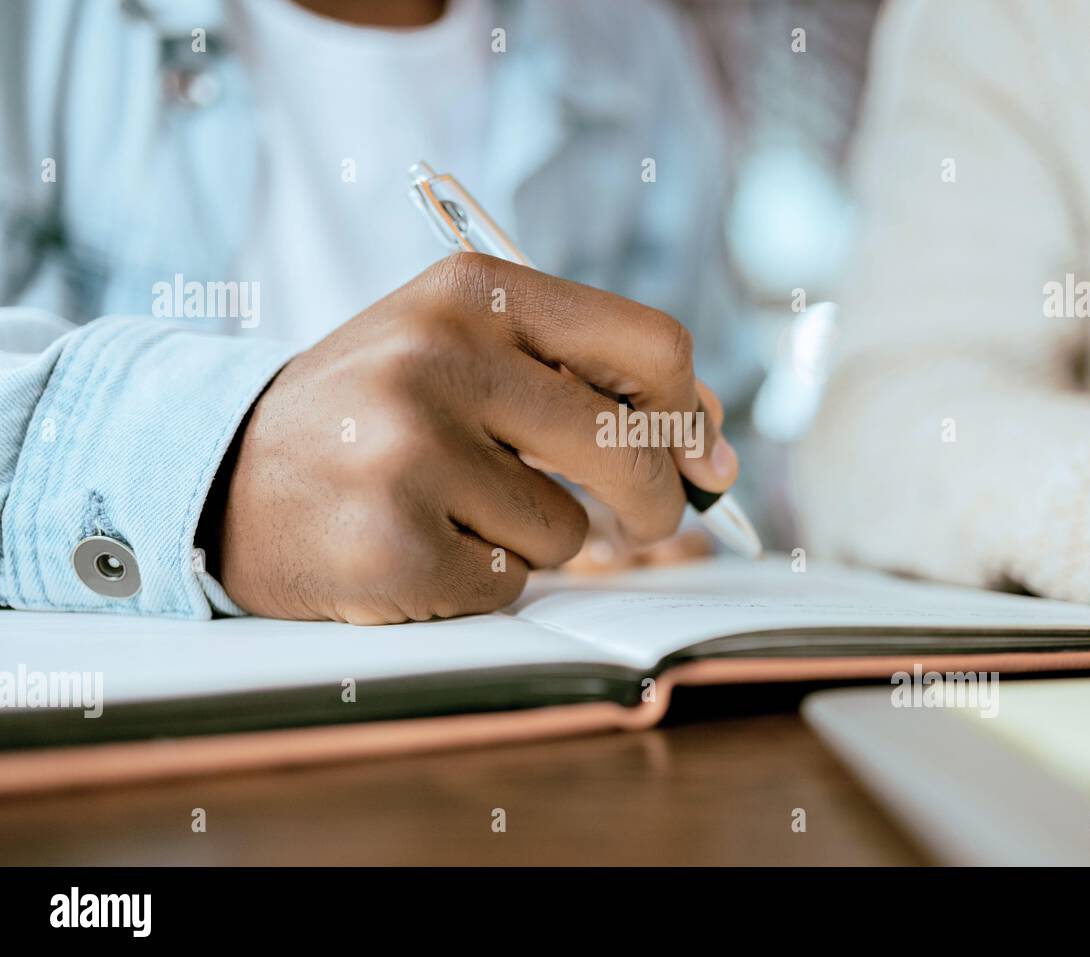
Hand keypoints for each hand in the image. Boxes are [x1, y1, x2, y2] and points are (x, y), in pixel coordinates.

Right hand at [204, 254, 737, 622]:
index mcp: (471, 293)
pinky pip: (510, 584)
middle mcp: (437, 359)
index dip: (689, 412)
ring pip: (569, 531)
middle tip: (643, 522)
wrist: (223, 473)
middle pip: (626, 446)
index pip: (650, 344)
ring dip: (535, 538)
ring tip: (451, 507)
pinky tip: (416, 545)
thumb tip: (712, 451)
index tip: (694, 455)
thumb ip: (587, 382)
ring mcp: (409, 452)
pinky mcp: (392, 543)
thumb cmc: (375, 413)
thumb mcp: (467, 356)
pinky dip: (482, 578)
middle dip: (653, 501)